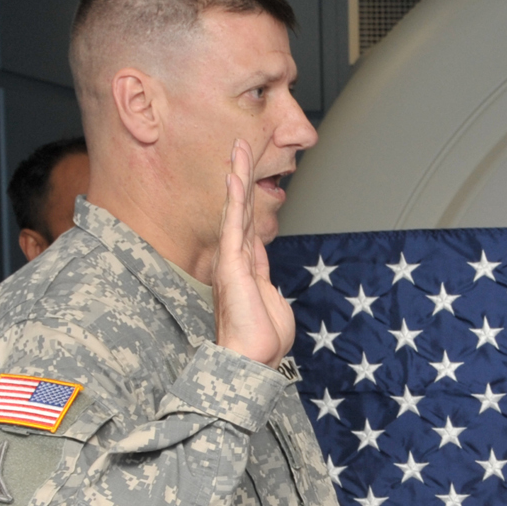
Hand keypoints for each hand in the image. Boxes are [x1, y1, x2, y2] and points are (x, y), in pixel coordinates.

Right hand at [215, 139, 296, 365]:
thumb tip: (265, 268)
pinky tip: (233, 177)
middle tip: (239, 146)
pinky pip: (232, 226)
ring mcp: (232, 260)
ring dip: (237, 178)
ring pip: (235, 210)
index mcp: (248, 267)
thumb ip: (267, 281)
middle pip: (239, 209)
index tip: (246, 174)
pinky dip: (234, 200)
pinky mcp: (232, 265)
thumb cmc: (263, 340)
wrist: (253, 359)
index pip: (247, 224)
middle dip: (240, 176)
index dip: (248, 199)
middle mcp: (236, 259)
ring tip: (237, 148)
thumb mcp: (274, 303)